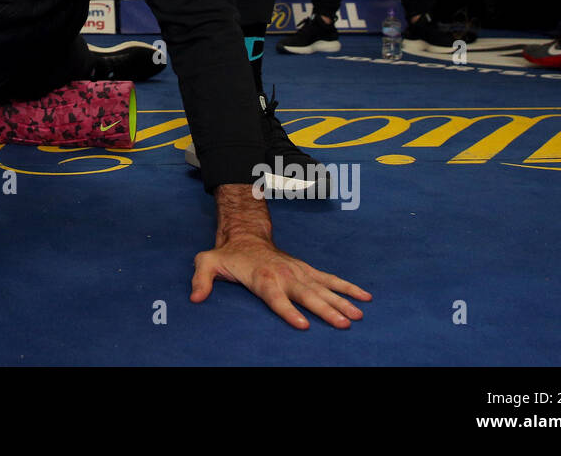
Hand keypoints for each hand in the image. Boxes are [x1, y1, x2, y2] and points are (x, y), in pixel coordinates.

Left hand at [190, 234, 370, 329]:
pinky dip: (348, 287)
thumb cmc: (228, 256)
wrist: (247, 236)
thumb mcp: (207, 263)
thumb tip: (195, 298)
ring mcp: (299, 272)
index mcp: (263, 278)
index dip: (288, 311)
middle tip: (345, 322)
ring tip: (359, 314)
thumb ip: (201, 280)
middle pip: (307, 296)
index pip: (276, 298)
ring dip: (342, 301)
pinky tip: (365, 297)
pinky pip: (331, 279)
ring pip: (324, 288)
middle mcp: (285, 275)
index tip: (302, 325)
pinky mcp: (307, 271)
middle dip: (326, 310)